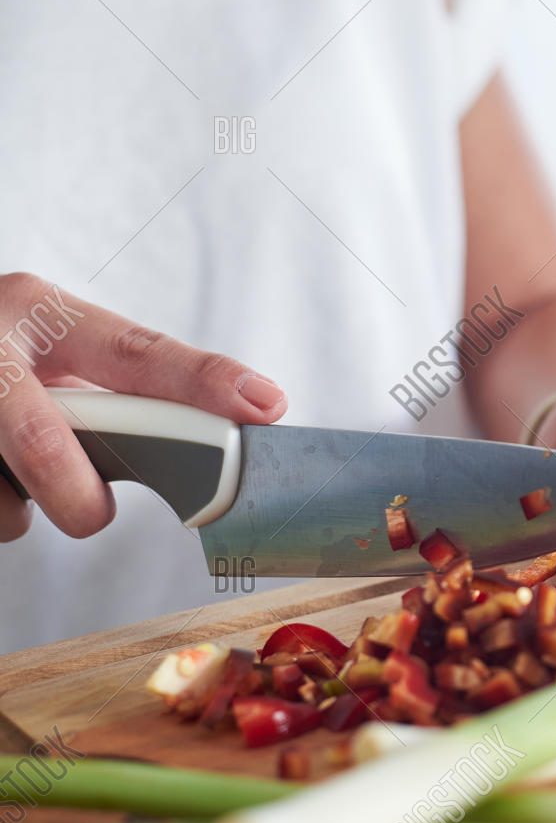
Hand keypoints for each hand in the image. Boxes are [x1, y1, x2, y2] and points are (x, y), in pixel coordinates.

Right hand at [0, 273, 287, 540]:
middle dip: (74, 493)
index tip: (264, 405)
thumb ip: (131, 387)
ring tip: (11, 475)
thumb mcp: (57, 354)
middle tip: (93, 513)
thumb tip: (243, 420)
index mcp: (38, 309)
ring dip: (15, 508)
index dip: (202, 382)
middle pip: (40, 437)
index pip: (135, 352)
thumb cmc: (6, 365)